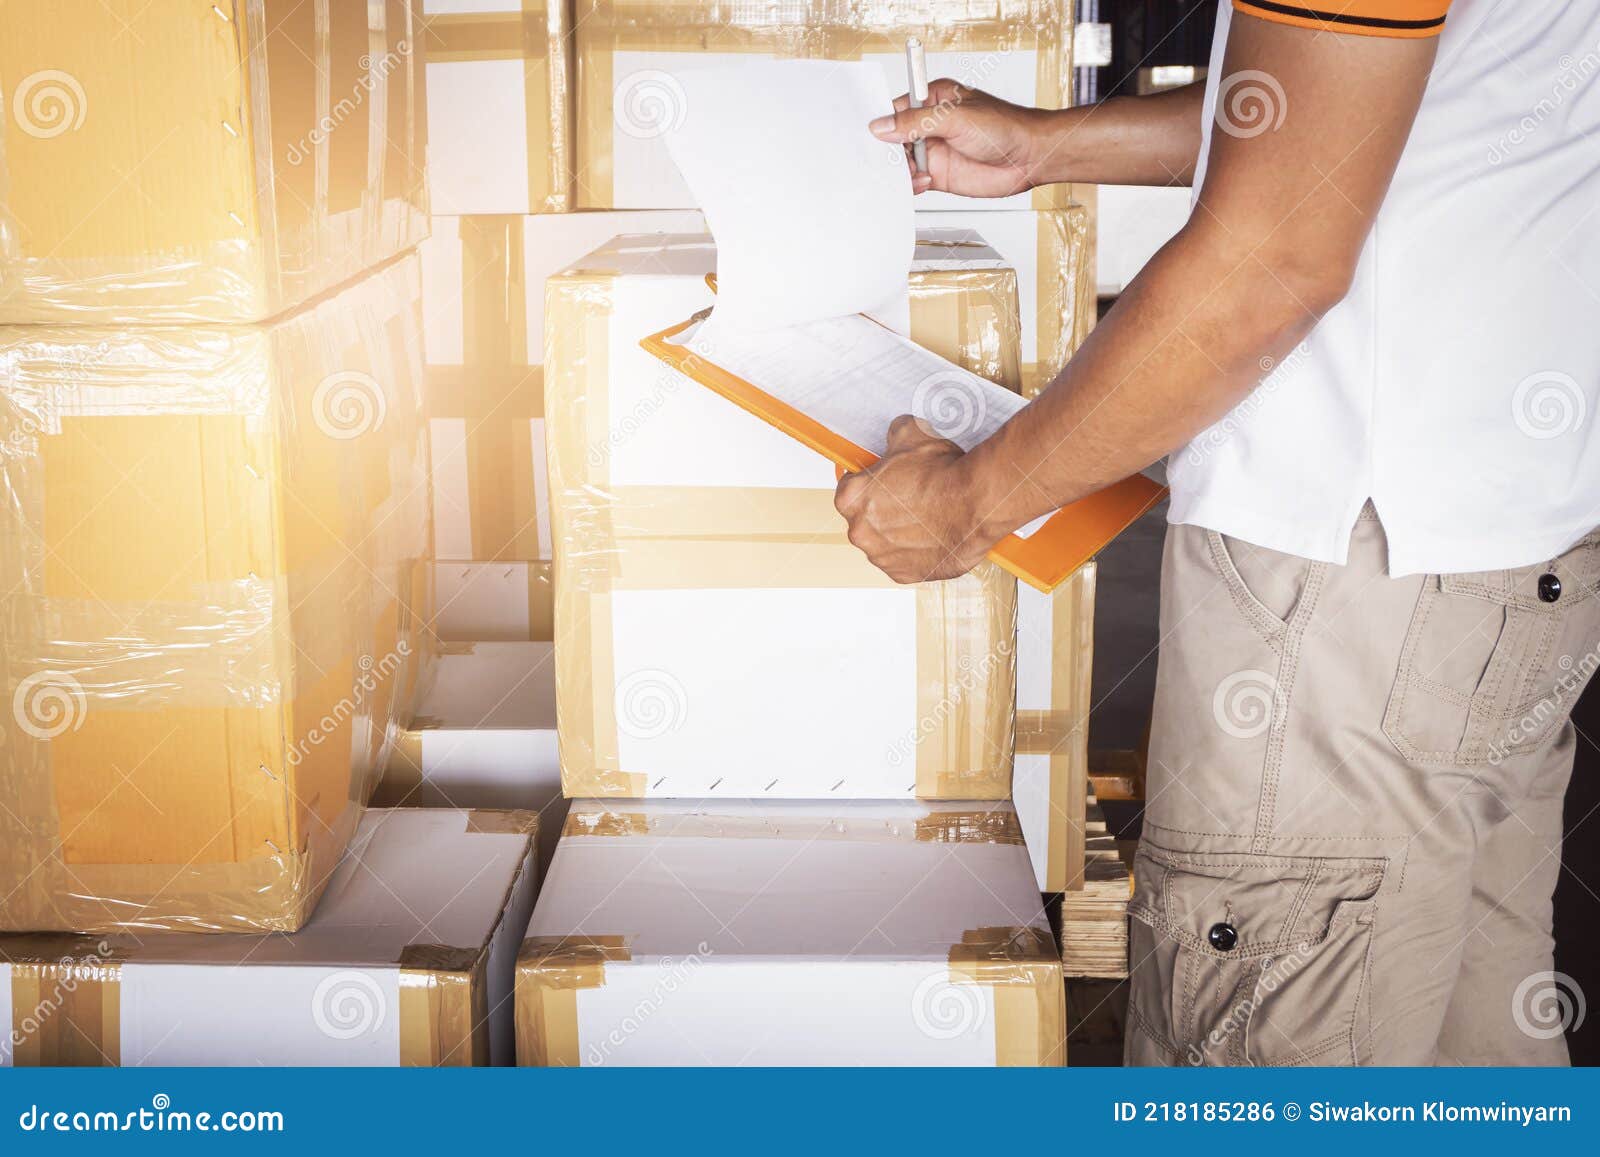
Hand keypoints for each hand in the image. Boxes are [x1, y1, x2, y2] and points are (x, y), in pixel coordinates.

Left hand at [834, 416, 996, 583]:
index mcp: (851, 498)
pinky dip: (915, 553)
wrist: (976, 501)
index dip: (871, 482)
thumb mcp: (912, 433)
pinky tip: (932, 536)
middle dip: (884, 509)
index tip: (885, 481)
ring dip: (899, 533)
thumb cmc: (943, 472)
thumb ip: (893, 434)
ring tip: (927, 517)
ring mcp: (881, 557)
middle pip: (865, 518)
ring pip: (884, 543)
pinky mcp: (904, 575)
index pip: (850, 488)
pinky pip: (904, 563)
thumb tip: (894, 435)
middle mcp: (859, 532)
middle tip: (912, 497)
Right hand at [869, 80, 1051, 198]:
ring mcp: (934, 150)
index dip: (882, 123)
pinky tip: (920, 184)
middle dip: (887, 151)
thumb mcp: (955, 118)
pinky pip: (914, 181)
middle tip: (884, 161)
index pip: (896, 110)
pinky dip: (910, 185)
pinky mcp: (939, 174)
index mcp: (932, 99)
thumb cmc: (1004, 127)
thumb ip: (916, 122)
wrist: (1029, 156)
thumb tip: (882, 126)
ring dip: (899, 171)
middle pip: (894, 139)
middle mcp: (930, 125)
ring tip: (907, 175)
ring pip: (902, 162)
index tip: (871, 137)